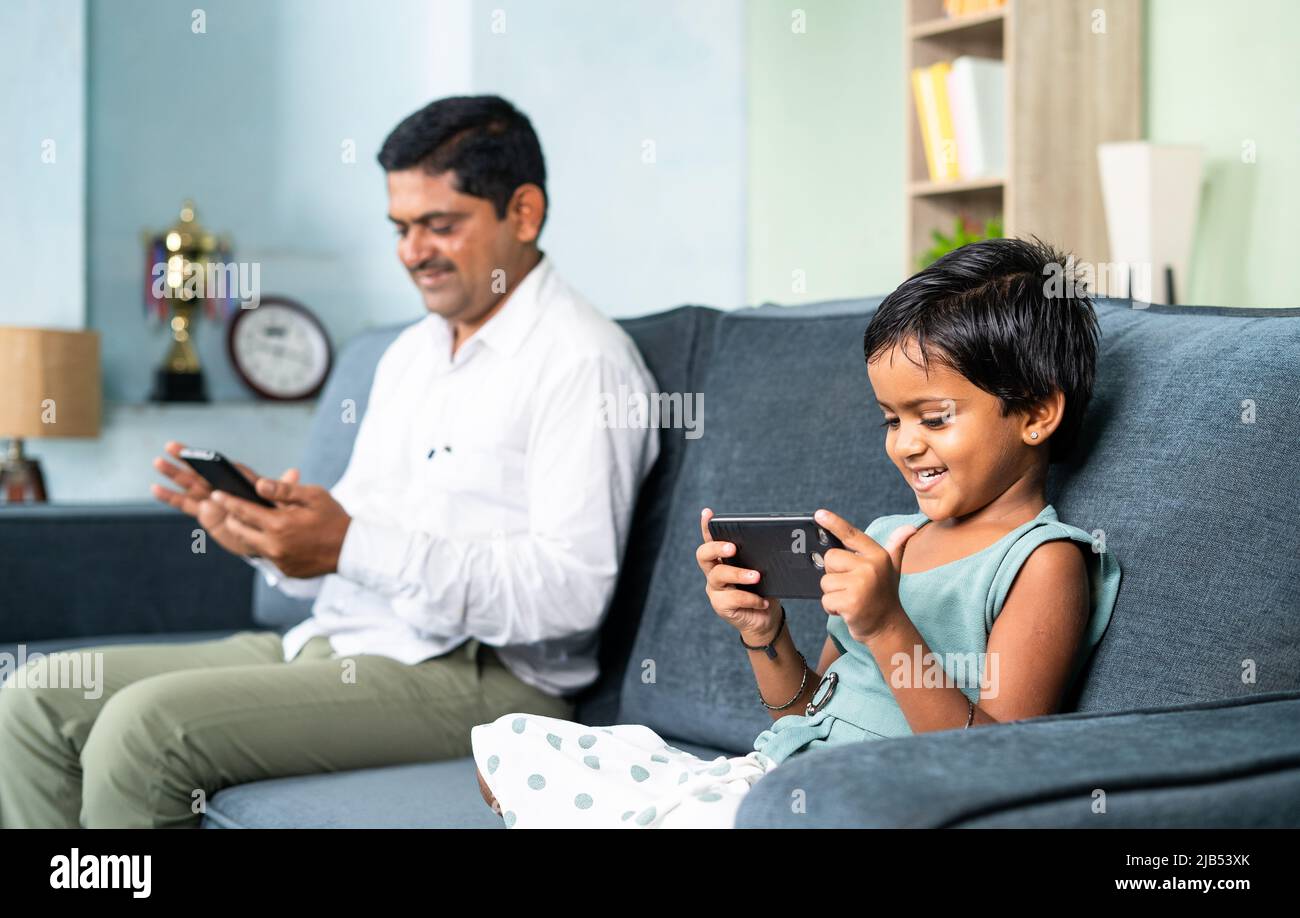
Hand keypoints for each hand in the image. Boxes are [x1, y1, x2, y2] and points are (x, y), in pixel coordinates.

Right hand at [150, 440, 298, 558]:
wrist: (267, 534)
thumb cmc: (274, 513)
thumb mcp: (282, 501)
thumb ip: (283, 488)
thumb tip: (295, 472)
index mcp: (239, 480)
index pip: (223, 467)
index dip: (211, 460)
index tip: (198, 451)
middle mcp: (223, 486)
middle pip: (202, 472)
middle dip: (186, 460)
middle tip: (170, 446)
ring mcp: (211, 499)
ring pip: (190, 485)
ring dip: (174, 474)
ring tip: (157, 462)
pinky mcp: (205, 514)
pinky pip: (185, 504)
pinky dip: (170, 497)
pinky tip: (156, 489)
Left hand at [211, 474, 351, 577]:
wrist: (352, 550)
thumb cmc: (334, 518)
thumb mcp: (313, 496)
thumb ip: (283, 490)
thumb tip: (259, 484)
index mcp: (280, 525)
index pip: (243, 511)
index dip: (228, 501)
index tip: (216, 493)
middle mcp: (274, 545)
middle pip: (239, 530)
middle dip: (234, 518)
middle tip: (235, 507)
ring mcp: (278, 561)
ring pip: (252, 544)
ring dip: (251, 532)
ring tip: (259, 521)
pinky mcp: (284, 570)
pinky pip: (268, 555)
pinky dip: (269, 544)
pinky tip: (281, 537)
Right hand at [697, 508, 782, 643]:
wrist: (766, 618)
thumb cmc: (764, 588)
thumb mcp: (764, 568)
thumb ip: (761, 556)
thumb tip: (774, 543)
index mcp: (722, 558)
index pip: (711, 538)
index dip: (707, 526)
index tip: (709, 513)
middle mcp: (713, 571)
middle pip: (703, 554)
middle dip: (716, 548)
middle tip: (733, 548)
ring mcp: (715, 589)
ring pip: (718, 576)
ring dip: (738, 574)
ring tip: (757, 577)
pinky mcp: (720, 606)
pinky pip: (732, 599)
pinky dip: (750, 599)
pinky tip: (763, 601)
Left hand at [814, 508, 917, 644]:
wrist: (888, 627)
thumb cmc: (884, 595)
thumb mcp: (892, 568)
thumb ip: (896, 547)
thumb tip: (910, 527)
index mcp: (877, 555)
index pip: (851, 535)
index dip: (833, 523)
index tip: (818, 514)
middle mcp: (871, 566)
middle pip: (830, 558)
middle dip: (834, 574)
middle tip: (850, 586)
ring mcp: (861, 584)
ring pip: (825, 581)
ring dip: (833, 594)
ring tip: (850, 599)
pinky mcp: (851, 602)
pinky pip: (825, 599)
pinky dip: (831, 607)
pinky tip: (846, 610)